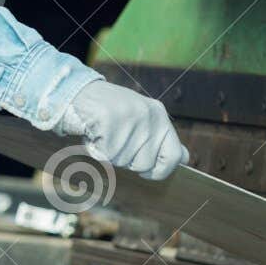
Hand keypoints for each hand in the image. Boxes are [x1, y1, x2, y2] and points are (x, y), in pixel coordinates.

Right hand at [54, 81, 187, 180]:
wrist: (80, 92)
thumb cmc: (112, 112)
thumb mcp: (144, 120)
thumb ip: (163, 139)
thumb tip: (185, 158)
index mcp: (159, 115)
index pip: (175, 156)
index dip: (160, 171)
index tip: (147, 171)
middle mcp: (149, 116)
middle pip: (145, 164)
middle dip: (128, 160)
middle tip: (117, 141)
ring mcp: (130, 118)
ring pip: (124, 161)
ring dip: (111, 154)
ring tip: (106, 134)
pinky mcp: (110, 121)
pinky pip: (106, 155)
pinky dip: (97, 149)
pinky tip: (96, 133)